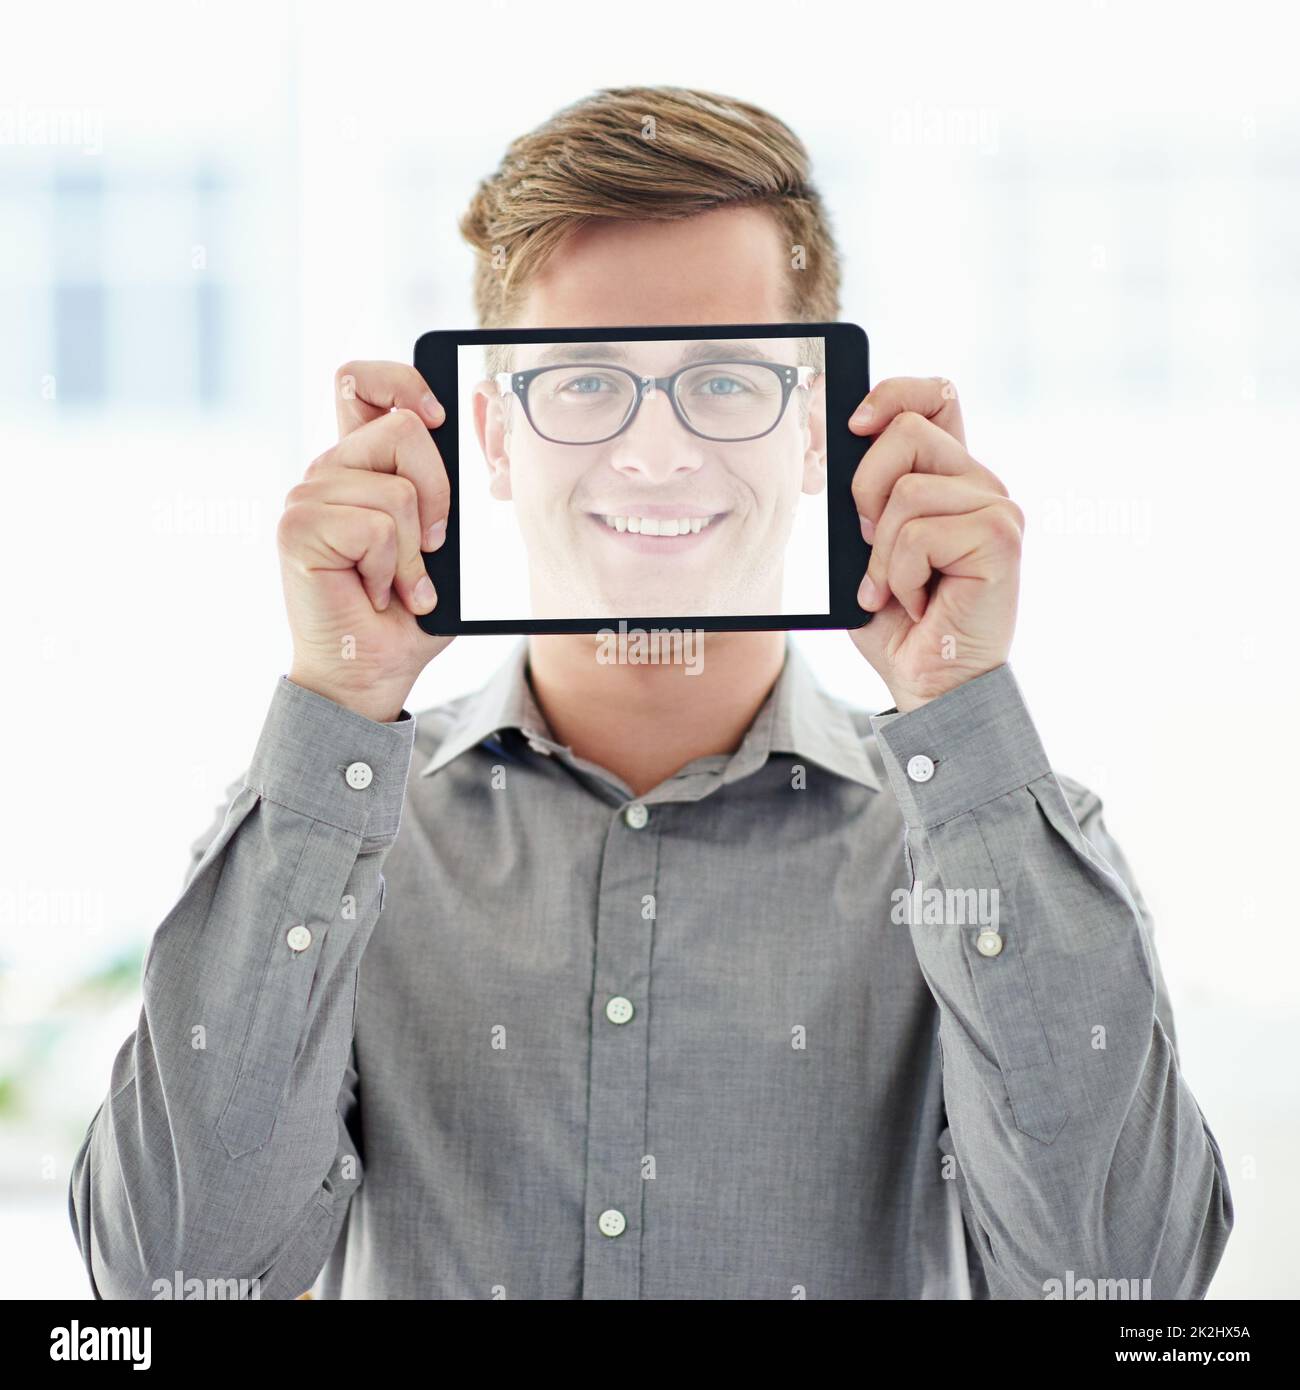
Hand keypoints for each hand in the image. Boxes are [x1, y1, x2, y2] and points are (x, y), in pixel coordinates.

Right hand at [279, 361, 453, 722]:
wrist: (372, 672)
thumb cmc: (408, 614)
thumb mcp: (441, 545)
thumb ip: (443, 493)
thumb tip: (468, 438)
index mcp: (358, 466)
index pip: (361, 382)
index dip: (402, 382)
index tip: (438, 418)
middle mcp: (327, 473)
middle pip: (404, 430)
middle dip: (438, 495)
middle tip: (429, 548)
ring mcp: (306, 498)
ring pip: (397, 490)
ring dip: (413, 554)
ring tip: (395, 584)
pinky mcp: (297, 528)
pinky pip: (375, 527)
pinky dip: (391, 571)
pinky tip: (373, 593)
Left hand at [846, 377, 1022, 712]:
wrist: (929, 682)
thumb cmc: (898, 621)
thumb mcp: (866, 547)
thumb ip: (867, 497)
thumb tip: (840, 445)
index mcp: (951, 477)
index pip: (936, 395)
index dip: (894, 392)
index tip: (853, 426)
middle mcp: (981, 484)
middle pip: (908, 429)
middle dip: (864, 491)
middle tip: (870, 548)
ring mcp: (997, 509)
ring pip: (906, 490)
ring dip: (882, 553)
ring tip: (899, 589)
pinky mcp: (1000, 539)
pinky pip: (918, 533)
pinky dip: (898, 576)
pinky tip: (919, 603)